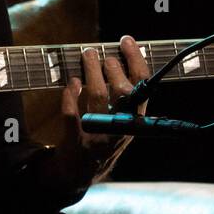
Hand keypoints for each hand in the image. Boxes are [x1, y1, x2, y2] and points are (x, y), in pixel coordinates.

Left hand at [57, 35, 149, 168]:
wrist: (81, 173)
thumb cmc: (104, 138)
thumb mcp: (123, 122)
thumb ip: (126, 96)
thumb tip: (120, 56)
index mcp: (135, 121)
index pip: (142, 85)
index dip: (135, 59)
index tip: (126, 41)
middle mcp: (120, 128)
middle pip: (120, 90)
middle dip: (111, 66)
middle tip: (100, 53)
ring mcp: (98, 135)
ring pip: (96, 97)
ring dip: (90, 71)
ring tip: (86, 55)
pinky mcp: (75, 140)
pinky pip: (71, 113)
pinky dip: (70, 95)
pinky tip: (72, 83)